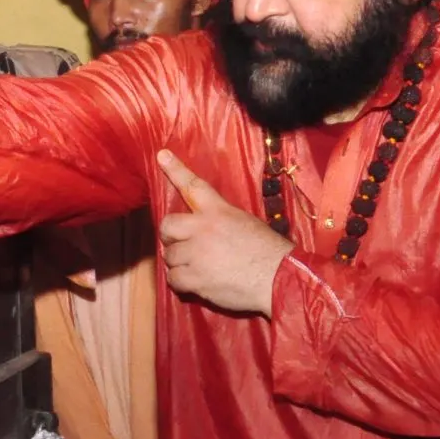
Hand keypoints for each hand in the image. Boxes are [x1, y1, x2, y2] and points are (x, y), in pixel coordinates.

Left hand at [157, 150, 290, 316]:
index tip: (162, 156)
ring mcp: (196, 254)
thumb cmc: (269, 250)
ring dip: (178, 262)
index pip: (193, 186)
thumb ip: (221, 220)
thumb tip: (206, 227)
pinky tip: (194, 282)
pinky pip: (173, 278)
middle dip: (169, 235)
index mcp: (218, 211)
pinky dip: (180, 281)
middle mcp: (202, 229)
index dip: (175, 170)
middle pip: (167, 225)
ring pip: (169, 255)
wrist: (278, 278)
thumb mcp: (246, 222)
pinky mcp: (195, 278)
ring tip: (196, 267)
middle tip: (179, 244)